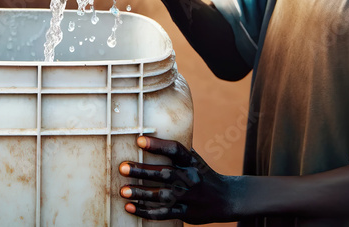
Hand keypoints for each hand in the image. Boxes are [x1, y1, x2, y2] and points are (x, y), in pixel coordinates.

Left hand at [118, 136, 235, 223]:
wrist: (226, 199)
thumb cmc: (203, 174)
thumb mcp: (195, 160)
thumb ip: (177, 152)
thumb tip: (152, 135)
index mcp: (192, 162)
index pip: (175, 150)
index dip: (157, 145)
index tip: (139, 140)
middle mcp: (191, 178)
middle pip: (165, 173)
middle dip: (142, 170)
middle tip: (122, 167)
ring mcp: (189, 197)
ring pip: (162, 195)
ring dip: (141, 193)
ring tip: (123, 191)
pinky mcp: (186, 213)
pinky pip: (164, 213)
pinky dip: (146, 211)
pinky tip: (130, 208)